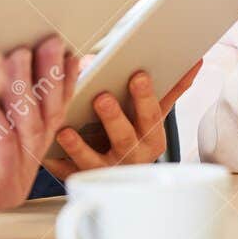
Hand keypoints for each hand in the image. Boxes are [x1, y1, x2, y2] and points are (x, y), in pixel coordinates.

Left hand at [0, 36, 76, 234]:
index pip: (49, 111)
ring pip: (30, 128)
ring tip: (18, 57)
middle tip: (50, 44)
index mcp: (16, 150)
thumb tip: (10, 45)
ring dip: (24, 88)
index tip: (67, 51)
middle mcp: (20, 168)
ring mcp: (11, 181)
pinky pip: (2, 141)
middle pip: (48, 117)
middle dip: (50, 76)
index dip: (62, 80)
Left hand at [43, 62, 201, 181]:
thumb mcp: (151, 115)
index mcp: (150, 138)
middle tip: (101, 98)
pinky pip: (64, 172)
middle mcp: (130, 157)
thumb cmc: (132, 134)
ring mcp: (104, 170)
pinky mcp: (78, 178)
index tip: (138, 75)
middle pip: (124, 139)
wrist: (116, 178)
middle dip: (114, 119)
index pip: (151, 116)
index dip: (145, 98)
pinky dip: (53, 162)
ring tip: (65, 130)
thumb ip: (171, 89)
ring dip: (79, 146)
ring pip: (92, 161)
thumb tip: (195, 60)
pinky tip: (42, 151)